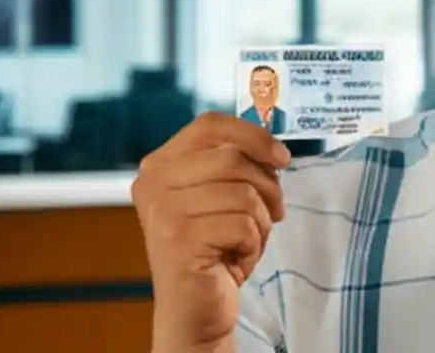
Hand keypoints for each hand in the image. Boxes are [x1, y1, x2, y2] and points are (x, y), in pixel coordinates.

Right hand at [132, 112, 290, 352]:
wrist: (195, 309)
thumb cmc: (213, 248)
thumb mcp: (222, 196)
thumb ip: (237, 166)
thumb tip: (274, 152)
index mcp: (160, 164)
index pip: (209, 124)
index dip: (252, 135)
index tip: (281, 157)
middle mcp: (153, 182)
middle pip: (232, 157)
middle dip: (266, 187)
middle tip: (272, 214)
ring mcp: (163, 211)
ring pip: (243, 192)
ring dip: (261, 222)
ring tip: (247, 242)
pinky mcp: (179, 239)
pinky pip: (243, 224)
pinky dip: (253, 245)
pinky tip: (236, 260)